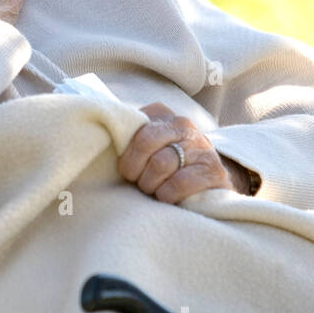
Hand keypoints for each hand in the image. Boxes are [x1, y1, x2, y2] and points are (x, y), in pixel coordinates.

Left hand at [118, 102, 250, 203]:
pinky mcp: (214, 171)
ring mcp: (201, 146)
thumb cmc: (163, 168)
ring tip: (154, 189)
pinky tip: (168, 197)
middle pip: (145, 142)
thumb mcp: (145, 147)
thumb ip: (126, 138)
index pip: (132, 126)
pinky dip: (167, 195)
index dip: (125, 154)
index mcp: (161, 114)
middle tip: (138, 181)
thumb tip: (100, 138)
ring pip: (160, 164)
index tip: (127, 169)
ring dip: (151, 184)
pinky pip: (178, 183)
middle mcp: (183, 124)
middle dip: (135, 169)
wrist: (207, 186)